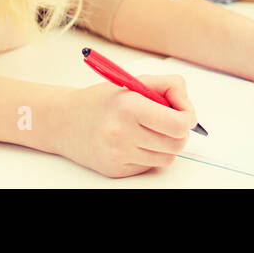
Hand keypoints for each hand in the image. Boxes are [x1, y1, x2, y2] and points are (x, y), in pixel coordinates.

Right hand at [50, 74, 197, 177]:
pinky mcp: (116, 171)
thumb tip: (189, 110)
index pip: (178, 124)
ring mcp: (119, 155)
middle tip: (168, 121)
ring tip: (149, 130)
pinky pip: (149, 166)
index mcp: (129, 107)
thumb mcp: (133, 82)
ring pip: (167, 158)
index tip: (183, 113)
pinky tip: (134, 142)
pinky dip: (149, 154)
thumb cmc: (102, 100)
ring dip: (165, 145)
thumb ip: (168, 87)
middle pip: (177, 144)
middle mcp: (123, 134)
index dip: (187, 118)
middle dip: (179, 132)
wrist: (64, 121)